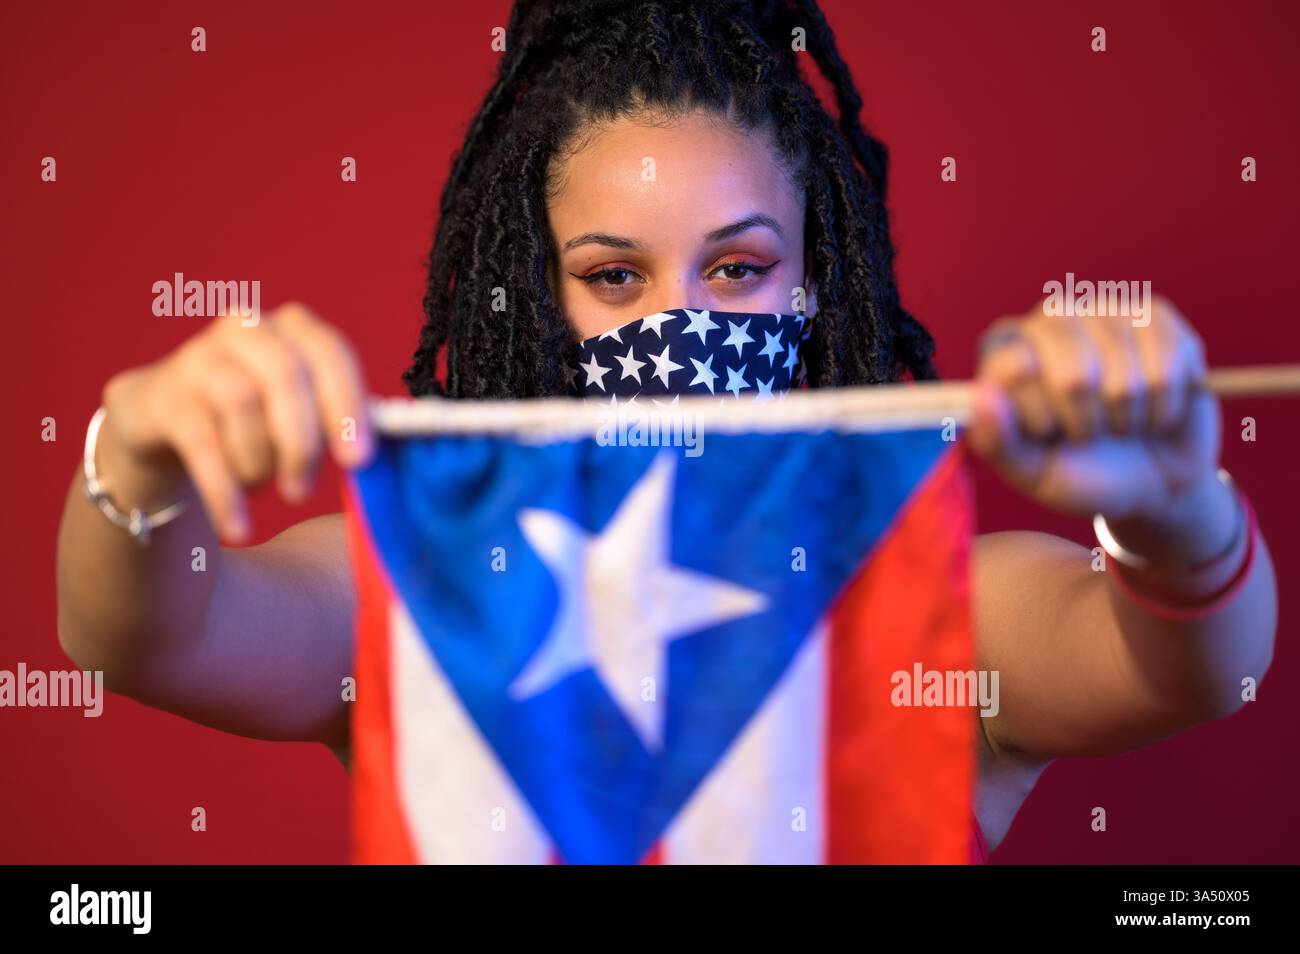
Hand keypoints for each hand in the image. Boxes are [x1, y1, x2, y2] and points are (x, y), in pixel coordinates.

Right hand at [97, 303, 372, 541]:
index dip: (348, 406)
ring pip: (242, 404)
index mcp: (294, 328)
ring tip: (260, 486)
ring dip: (259, 462)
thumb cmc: (256, 418)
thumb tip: (374, 457)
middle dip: (302, 442)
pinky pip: (202, 445)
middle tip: (302, 492)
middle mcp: (247, 328)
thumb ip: (339, 425)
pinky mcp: (166, 396)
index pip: (331, 353)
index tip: (359, 461)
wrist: (165, 421)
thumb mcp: (300, 412)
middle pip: (286, 377)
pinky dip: (224, 492)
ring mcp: (200, 357)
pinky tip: (236, 526)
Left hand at [967, 295, 1219, 523]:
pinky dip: (1162, 401)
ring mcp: (1103, 312)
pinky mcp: (1155, 315)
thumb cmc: (1082, 474)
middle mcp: (1050, 321)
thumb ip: (997, 442)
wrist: (1151, 484)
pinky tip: (1153, 408)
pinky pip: (1164, 359)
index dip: (1040, 417)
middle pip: (1072, 373)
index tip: (1047, 435)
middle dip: (1086, 420)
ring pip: (1122, 369)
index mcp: (1007, 352)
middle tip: (1087, 434)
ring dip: (1126, 414)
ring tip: (1120, 422)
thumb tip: (984, 395)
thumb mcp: (1032, 473)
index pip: (1015, 371)